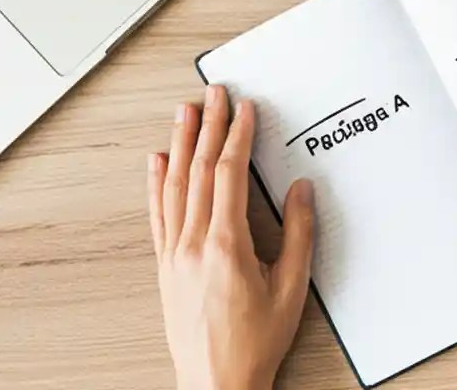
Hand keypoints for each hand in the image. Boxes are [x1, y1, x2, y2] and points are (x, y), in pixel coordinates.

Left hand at [147, 84, 314, 389]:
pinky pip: (158, 215)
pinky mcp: (166, 267)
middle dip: (209, 127)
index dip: (237, 137)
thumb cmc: (253, 344)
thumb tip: (301, 192)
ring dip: (180, 144)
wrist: (216, 383)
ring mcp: (174, 255)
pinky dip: (156, 184)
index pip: (228, 175)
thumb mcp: (291, 288)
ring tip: (185, 113)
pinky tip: (157, 163)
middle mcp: (192, 245)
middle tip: (215, 96)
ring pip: (174, 186)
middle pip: (198, 171)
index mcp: (225, 246)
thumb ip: (298, 235)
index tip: (244, 111)